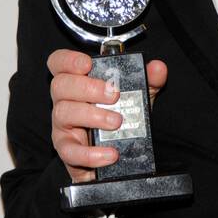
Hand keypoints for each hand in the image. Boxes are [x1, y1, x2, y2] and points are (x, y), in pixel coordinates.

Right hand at [47, 49, 166, 183]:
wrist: (118, 157)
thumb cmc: (119, 121)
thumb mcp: (136, 99)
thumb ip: (148, 82)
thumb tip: (158, 68)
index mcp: (77, 83)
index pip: (59, 63)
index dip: (68, 60)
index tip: (87, 63)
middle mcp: (64, 101)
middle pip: (60, 86)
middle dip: (88, 87)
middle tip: (113, 95)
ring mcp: (62, 126)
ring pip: (63, 113)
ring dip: (92, 116)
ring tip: (116, 122)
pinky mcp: (67, 151)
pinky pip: (70, 152)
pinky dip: (90, 153)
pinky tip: (110, 154)